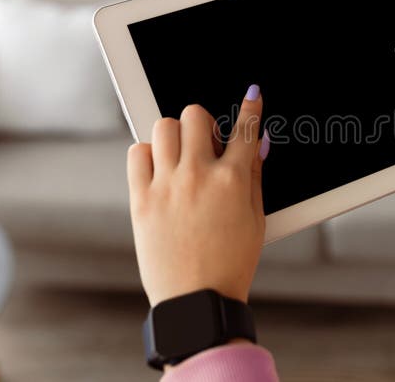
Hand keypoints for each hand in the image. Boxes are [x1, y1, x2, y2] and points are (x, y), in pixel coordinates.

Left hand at [127, 86, 269, 306]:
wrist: (196, 299)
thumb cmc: (230, 263)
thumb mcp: (255, 218)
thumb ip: (254, 175)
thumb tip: (256, 143)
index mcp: (231, 181)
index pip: (244, 129)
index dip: (251, 107)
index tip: (252, 95)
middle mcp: (197, 176)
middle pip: (194, 115)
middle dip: (203, 122)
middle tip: (206, 144)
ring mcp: (166, 186)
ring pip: (163, 126)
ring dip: (175, 134)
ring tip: (182, 157)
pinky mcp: (141, 199)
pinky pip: (137, 153)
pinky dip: (149, 154)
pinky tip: (161, 171)